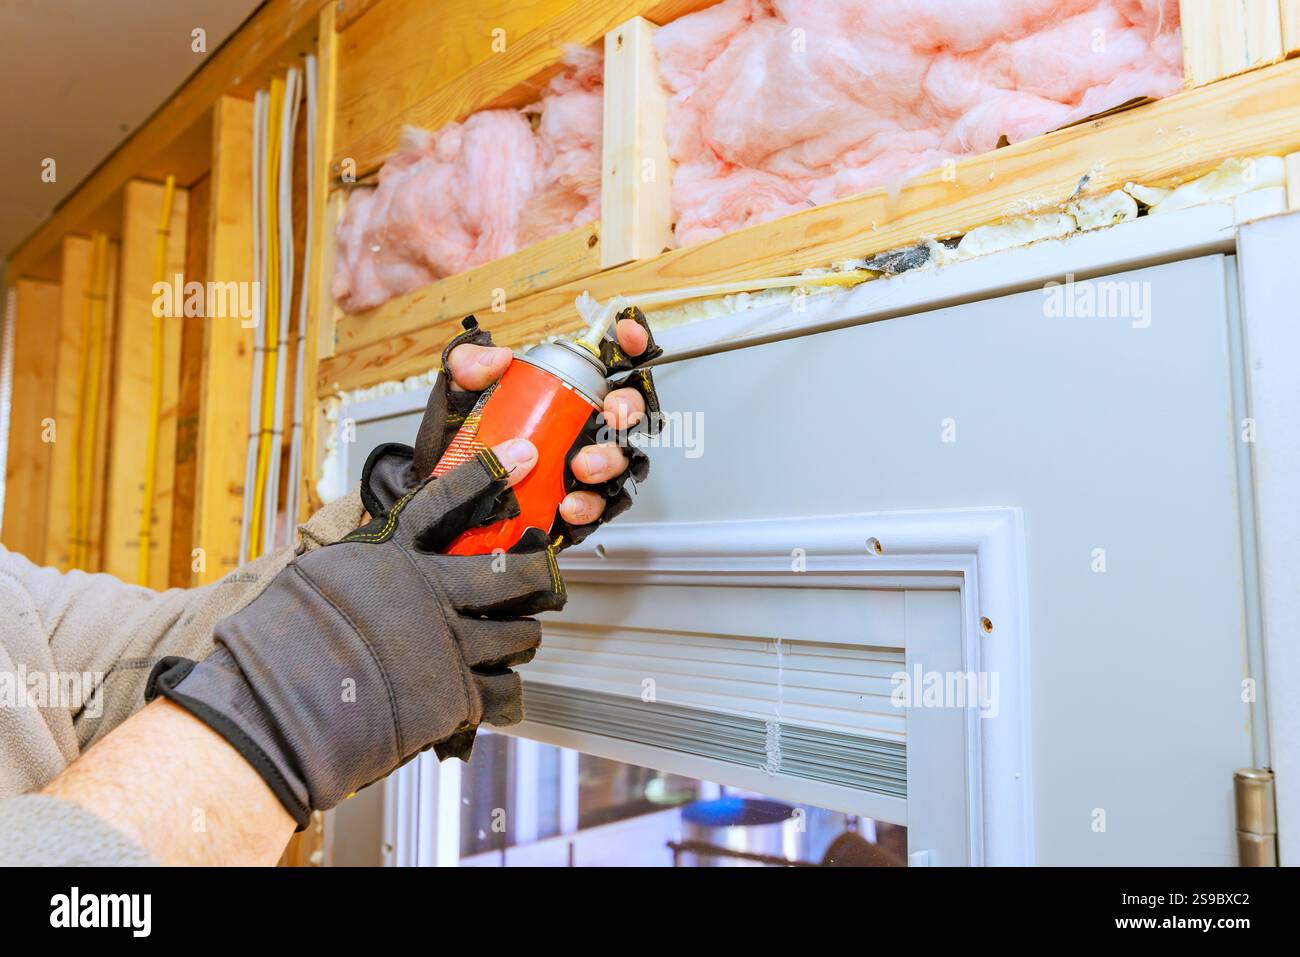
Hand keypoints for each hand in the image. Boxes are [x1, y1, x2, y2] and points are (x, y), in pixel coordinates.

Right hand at [148, 443, 555, 826]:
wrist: (273, 704)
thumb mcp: (320, 573)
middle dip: (539, 575)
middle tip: (541, 579)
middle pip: (516, 574)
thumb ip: (366, 558)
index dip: (489, 473)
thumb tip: (378, 547)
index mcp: (393, 554)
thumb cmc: (280, 641)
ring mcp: (449, 646)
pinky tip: (493, 689)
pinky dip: (506, 690)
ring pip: (521, 634)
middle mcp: (431, 593)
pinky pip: (507, 691)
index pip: (449, 500)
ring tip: (510, 638)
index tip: (520, 455)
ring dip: (521, 635)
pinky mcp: (454, 698)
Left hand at [363, 313, 661, 547]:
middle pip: (628, 411)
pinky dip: (589, 505)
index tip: (629, 336)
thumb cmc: (461, 441)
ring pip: (621, 461)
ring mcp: (584, 469)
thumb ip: (468, 366)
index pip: (608, 363)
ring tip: (583, 465)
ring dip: (610, 460)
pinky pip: (598, 507)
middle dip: (629, 407)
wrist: (443, 495)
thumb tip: (498, 359)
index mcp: (564, 393)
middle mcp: (582, 428)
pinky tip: (569, 504)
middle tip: (612, 412)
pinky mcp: (577, 507)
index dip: (631, 343)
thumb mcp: (458, 397)